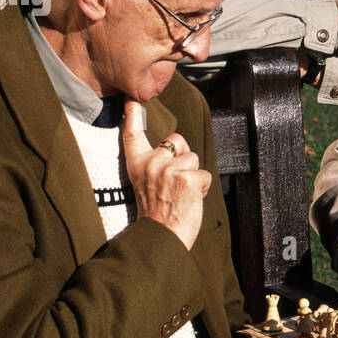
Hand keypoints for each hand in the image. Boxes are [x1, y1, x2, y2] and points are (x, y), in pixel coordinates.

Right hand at [121, 101, 213, 250]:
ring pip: (194, 159)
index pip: (133, 135)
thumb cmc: (157, 214)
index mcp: (138, 164)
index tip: (132, 99)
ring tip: (181, 194)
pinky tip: (190, 200)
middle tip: (174, 183)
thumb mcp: (146, 183)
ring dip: (194, 176)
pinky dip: (202, 188)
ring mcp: (169, 170)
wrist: (161, 238)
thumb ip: (155, 164)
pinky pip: (205, 175)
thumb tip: (174, 147)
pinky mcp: (187, 178)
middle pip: (178, 141)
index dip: (132, 115)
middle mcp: (151, 163)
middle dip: (184, 157)